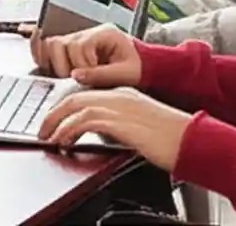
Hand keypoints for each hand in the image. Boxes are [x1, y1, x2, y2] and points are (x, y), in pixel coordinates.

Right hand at [31, 23, 141, 86]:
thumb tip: (76, 76)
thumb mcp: (125, 73)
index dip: (82, 64)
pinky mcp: (65, 48)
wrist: (136, 65)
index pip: (79, 44)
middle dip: (63, 65)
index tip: (90, 77)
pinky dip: (41, 57)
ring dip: (51, 62)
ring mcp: (72, 39)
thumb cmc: (133, 67)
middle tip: (75, 78)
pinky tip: (48, 69)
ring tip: (64, 76)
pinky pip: (43, 46)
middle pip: (58, 42)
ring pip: (47, 43)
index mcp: (102, 34)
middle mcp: (84, 33)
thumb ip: (102, 74)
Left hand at [39, 87, 189, 171]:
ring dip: (57, 123)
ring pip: (75, 107)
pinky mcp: (120, 121)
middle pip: (75, 97)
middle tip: (43, 128)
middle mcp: (119, 95)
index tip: (55, 119)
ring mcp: (119, 106)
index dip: (66, 106)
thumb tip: (99, 133)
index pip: (86, 94)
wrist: (192, 139)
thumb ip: (119, 124)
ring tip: (49, 137)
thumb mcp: (140, 126)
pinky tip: (64, 141)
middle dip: (54, 113)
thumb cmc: (172, 137)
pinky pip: (84, 122)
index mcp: (124, 93)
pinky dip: (69, 131)